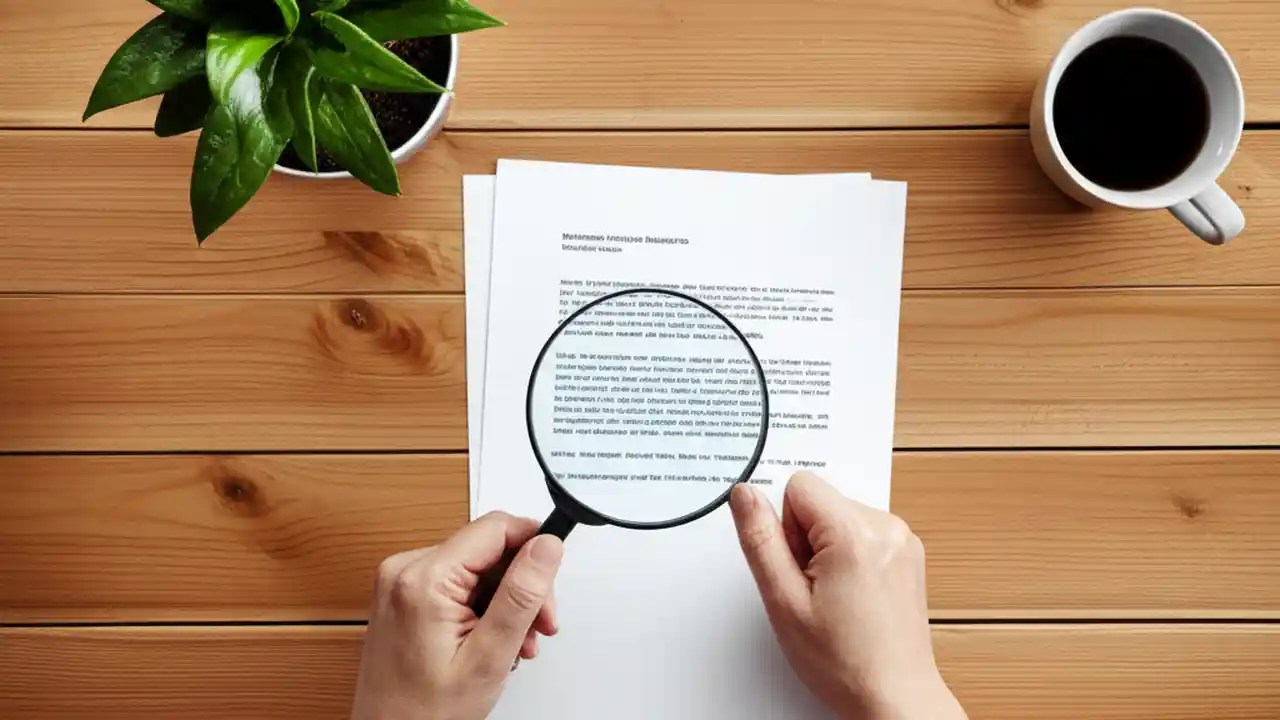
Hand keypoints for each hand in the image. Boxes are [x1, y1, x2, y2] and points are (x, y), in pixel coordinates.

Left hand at [350, 512, 564, 719]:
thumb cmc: (424, 713)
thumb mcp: (488, 656)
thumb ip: (520, 596)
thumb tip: (546, 546)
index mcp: (423, 578)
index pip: (495, 527)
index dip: (533, 547)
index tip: (552, 574)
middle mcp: (405, 570)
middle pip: (488, 548)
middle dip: (522, 585)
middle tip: (540, 625)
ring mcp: (401, 582)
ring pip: (477, 567)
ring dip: (506, 600)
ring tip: (518, 641)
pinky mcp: (404, 594)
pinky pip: (457, 582)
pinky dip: (483, 606)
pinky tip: (494, 637)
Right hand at [729, 472, 965, 719]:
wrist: (893, 699)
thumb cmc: (844, 663)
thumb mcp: (784, 602)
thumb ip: (760, 540)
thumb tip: (745, 494)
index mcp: (856, 533)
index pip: (799, 485)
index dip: (784, 528)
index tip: (795, 568)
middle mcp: (887, 526)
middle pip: (820, 501)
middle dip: (805, 539)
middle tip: (812, 590)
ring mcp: (903, 539)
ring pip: (839, 517)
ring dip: (827, 550)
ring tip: (833, 597)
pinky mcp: (908, 553)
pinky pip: (862, 533)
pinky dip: (849, 557)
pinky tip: (851, 596)